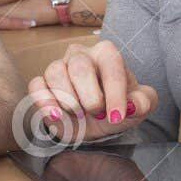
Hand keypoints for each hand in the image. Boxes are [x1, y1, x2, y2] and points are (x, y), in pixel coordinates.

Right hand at [29, 39, 157, 142]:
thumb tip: (137, 104)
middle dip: (90, 96)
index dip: (114, 91)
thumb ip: (144, 102)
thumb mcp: (138, 107)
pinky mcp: (42, 84)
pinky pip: (36, 85)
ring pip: (55, 72)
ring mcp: (59, 67)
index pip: (110, 64)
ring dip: (68, 99)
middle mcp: (81, 55)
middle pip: (79, 66)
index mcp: (107, 54)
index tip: (117, 115)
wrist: (96, 125)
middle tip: (96, 113)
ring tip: (78, 115)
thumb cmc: (117, 109)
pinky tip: (57, 116)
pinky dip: (45, 102)